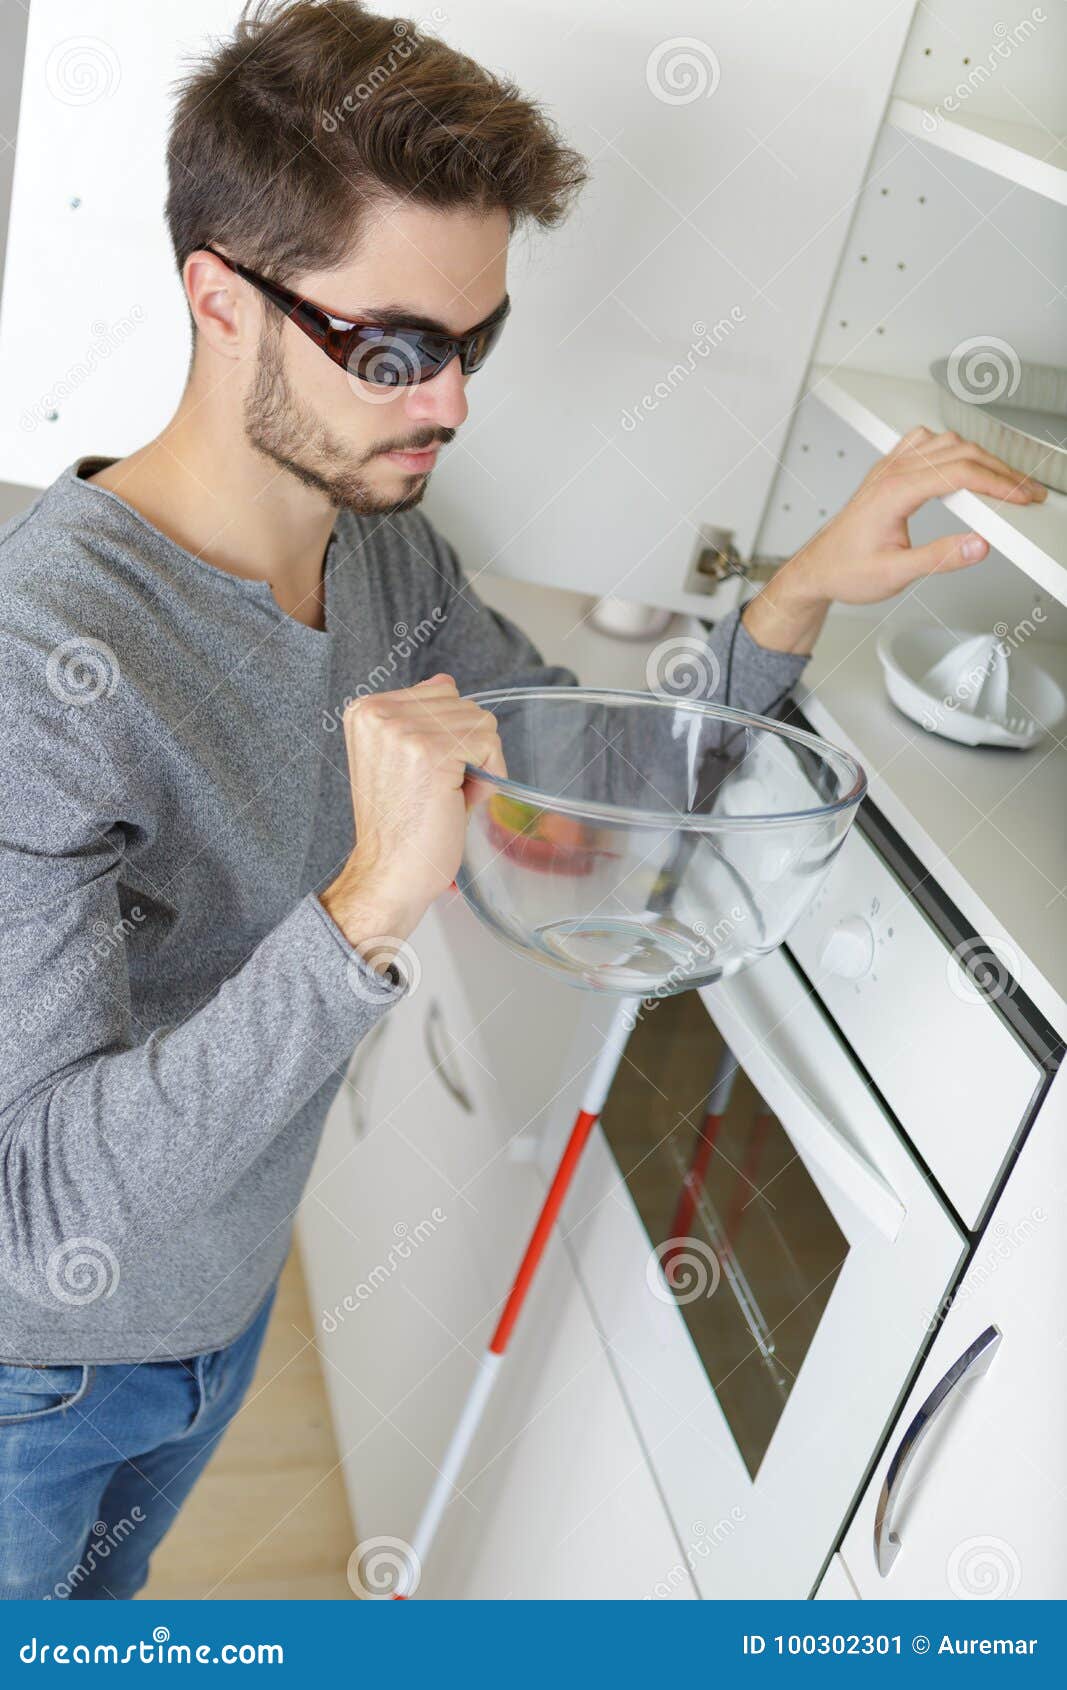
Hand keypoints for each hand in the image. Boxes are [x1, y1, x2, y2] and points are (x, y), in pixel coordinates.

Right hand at [320, 673, 504, 962]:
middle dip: (465, 751)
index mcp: (365, 709)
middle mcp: (378, 712)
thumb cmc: (401, 826)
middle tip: (435, 793)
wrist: (388, 874)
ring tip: (444, 798)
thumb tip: (446, 681)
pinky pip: (490, 743)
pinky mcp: (432, 751)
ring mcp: (403, 729)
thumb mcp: (401, 759)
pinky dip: (488, 778)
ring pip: (481, 723)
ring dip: (478, 766)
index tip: (423, 777)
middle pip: (464, 705)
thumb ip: (421, 718)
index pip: (441, 694)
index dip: (448, 739)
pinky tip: (457, 803)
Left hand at [742, 427, 1047, 653]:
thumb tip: (978, 545)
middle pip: (958, 452)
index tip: (1021, 497)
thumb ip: (939, 559)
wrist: (817, 569)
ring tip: (1002, 480)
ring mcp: (888, 469)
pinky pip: (924, 442)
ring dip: (978, 455)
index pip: (959, 473)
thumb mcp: (895, 574)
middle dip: (998, 470)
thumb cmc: (845, 571)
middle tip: (1023, 492)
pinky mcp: (887, 472)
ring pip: (944, 441)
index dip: (998, 483)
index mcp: (893, 493)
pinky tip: (962, 463)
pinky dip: (951, 448)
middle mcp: (891, 473)